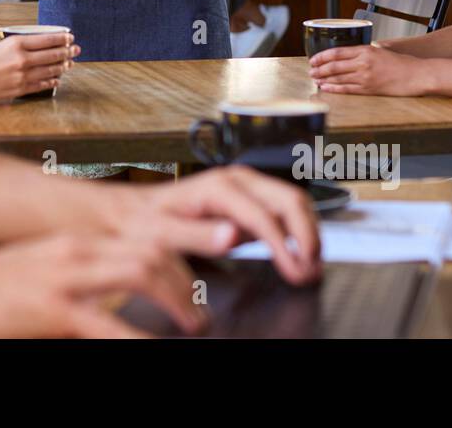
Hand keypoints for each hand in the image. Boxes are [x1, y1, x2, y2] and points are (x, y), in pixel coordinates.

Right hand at [0, 32, 79, 103]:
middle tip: (76, 49)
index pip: (46, 39)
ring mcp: (21, 76)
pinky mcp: (18, 90)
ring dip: (63, 66)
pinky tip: (57, 79)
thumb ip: (10, 38)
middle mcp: (21, 60)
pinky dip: (51, 81)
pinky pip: (41, 85)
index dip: (61, 38)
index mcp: (15, 44)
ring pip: (49, 70)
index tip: (69, 36)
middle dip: (67, 51)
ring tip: (70, 63)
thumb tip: (25, 35)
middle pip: (52, 55)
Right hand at [0, 234, 207, 337]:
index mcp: (71, 244)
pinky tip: (157, 349)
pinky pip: (109, 324)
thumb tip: (103, 298)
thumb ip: (71, 279)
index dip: (177, 256)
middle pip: (151, 249)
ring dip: (176, 298)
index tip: (194, 277)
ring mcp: (65, 278)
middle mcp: (74, 252)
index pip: (140, 238)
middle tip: (202, 306)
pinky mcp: (53, 309)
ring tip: (193, 325)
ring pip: (141, 270)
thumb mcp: (34, 275)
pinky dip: (140, 339)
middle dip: (185, 276)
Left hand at [112, 166, 320, 284]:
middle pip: (290, 200)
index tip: (296, 271)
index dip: (285, 245)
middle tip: (311, 270)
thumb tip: (232, 236)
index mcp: (219, 187)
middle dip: (308, 235)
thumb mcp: (163, 231)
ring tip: (311, 267)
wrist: (139, 210)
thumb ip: (197, 234)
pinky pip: (287, 210)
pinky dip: (300, 231)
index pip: (265, 216)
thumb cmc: (147, 221)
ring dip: (309, 233)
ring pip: (295, 202)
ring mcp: (247, 187)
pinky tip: (301, 255)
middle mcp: (238, 180)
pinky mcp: (251, 199)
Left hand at [308, 44, 430, 95]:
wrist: (418, 75)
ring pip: (338, 77)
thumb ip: (365, 53)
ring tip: (315, 79)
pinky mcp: (370, 89)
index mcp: (365, 50)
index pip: (337, 52)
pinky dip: (334, 88)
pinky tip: (325, 87)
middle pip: (334, 65)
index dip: (322, 56)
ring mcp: (366, 76)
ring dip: (324, 78)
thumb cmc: (403, 63)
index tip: (313, 59)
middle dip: (319, 69)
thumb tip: (351, 57)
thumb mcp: (381, 51)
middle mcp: (363, 62)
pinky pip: (347, 89)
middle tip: (310, 71)